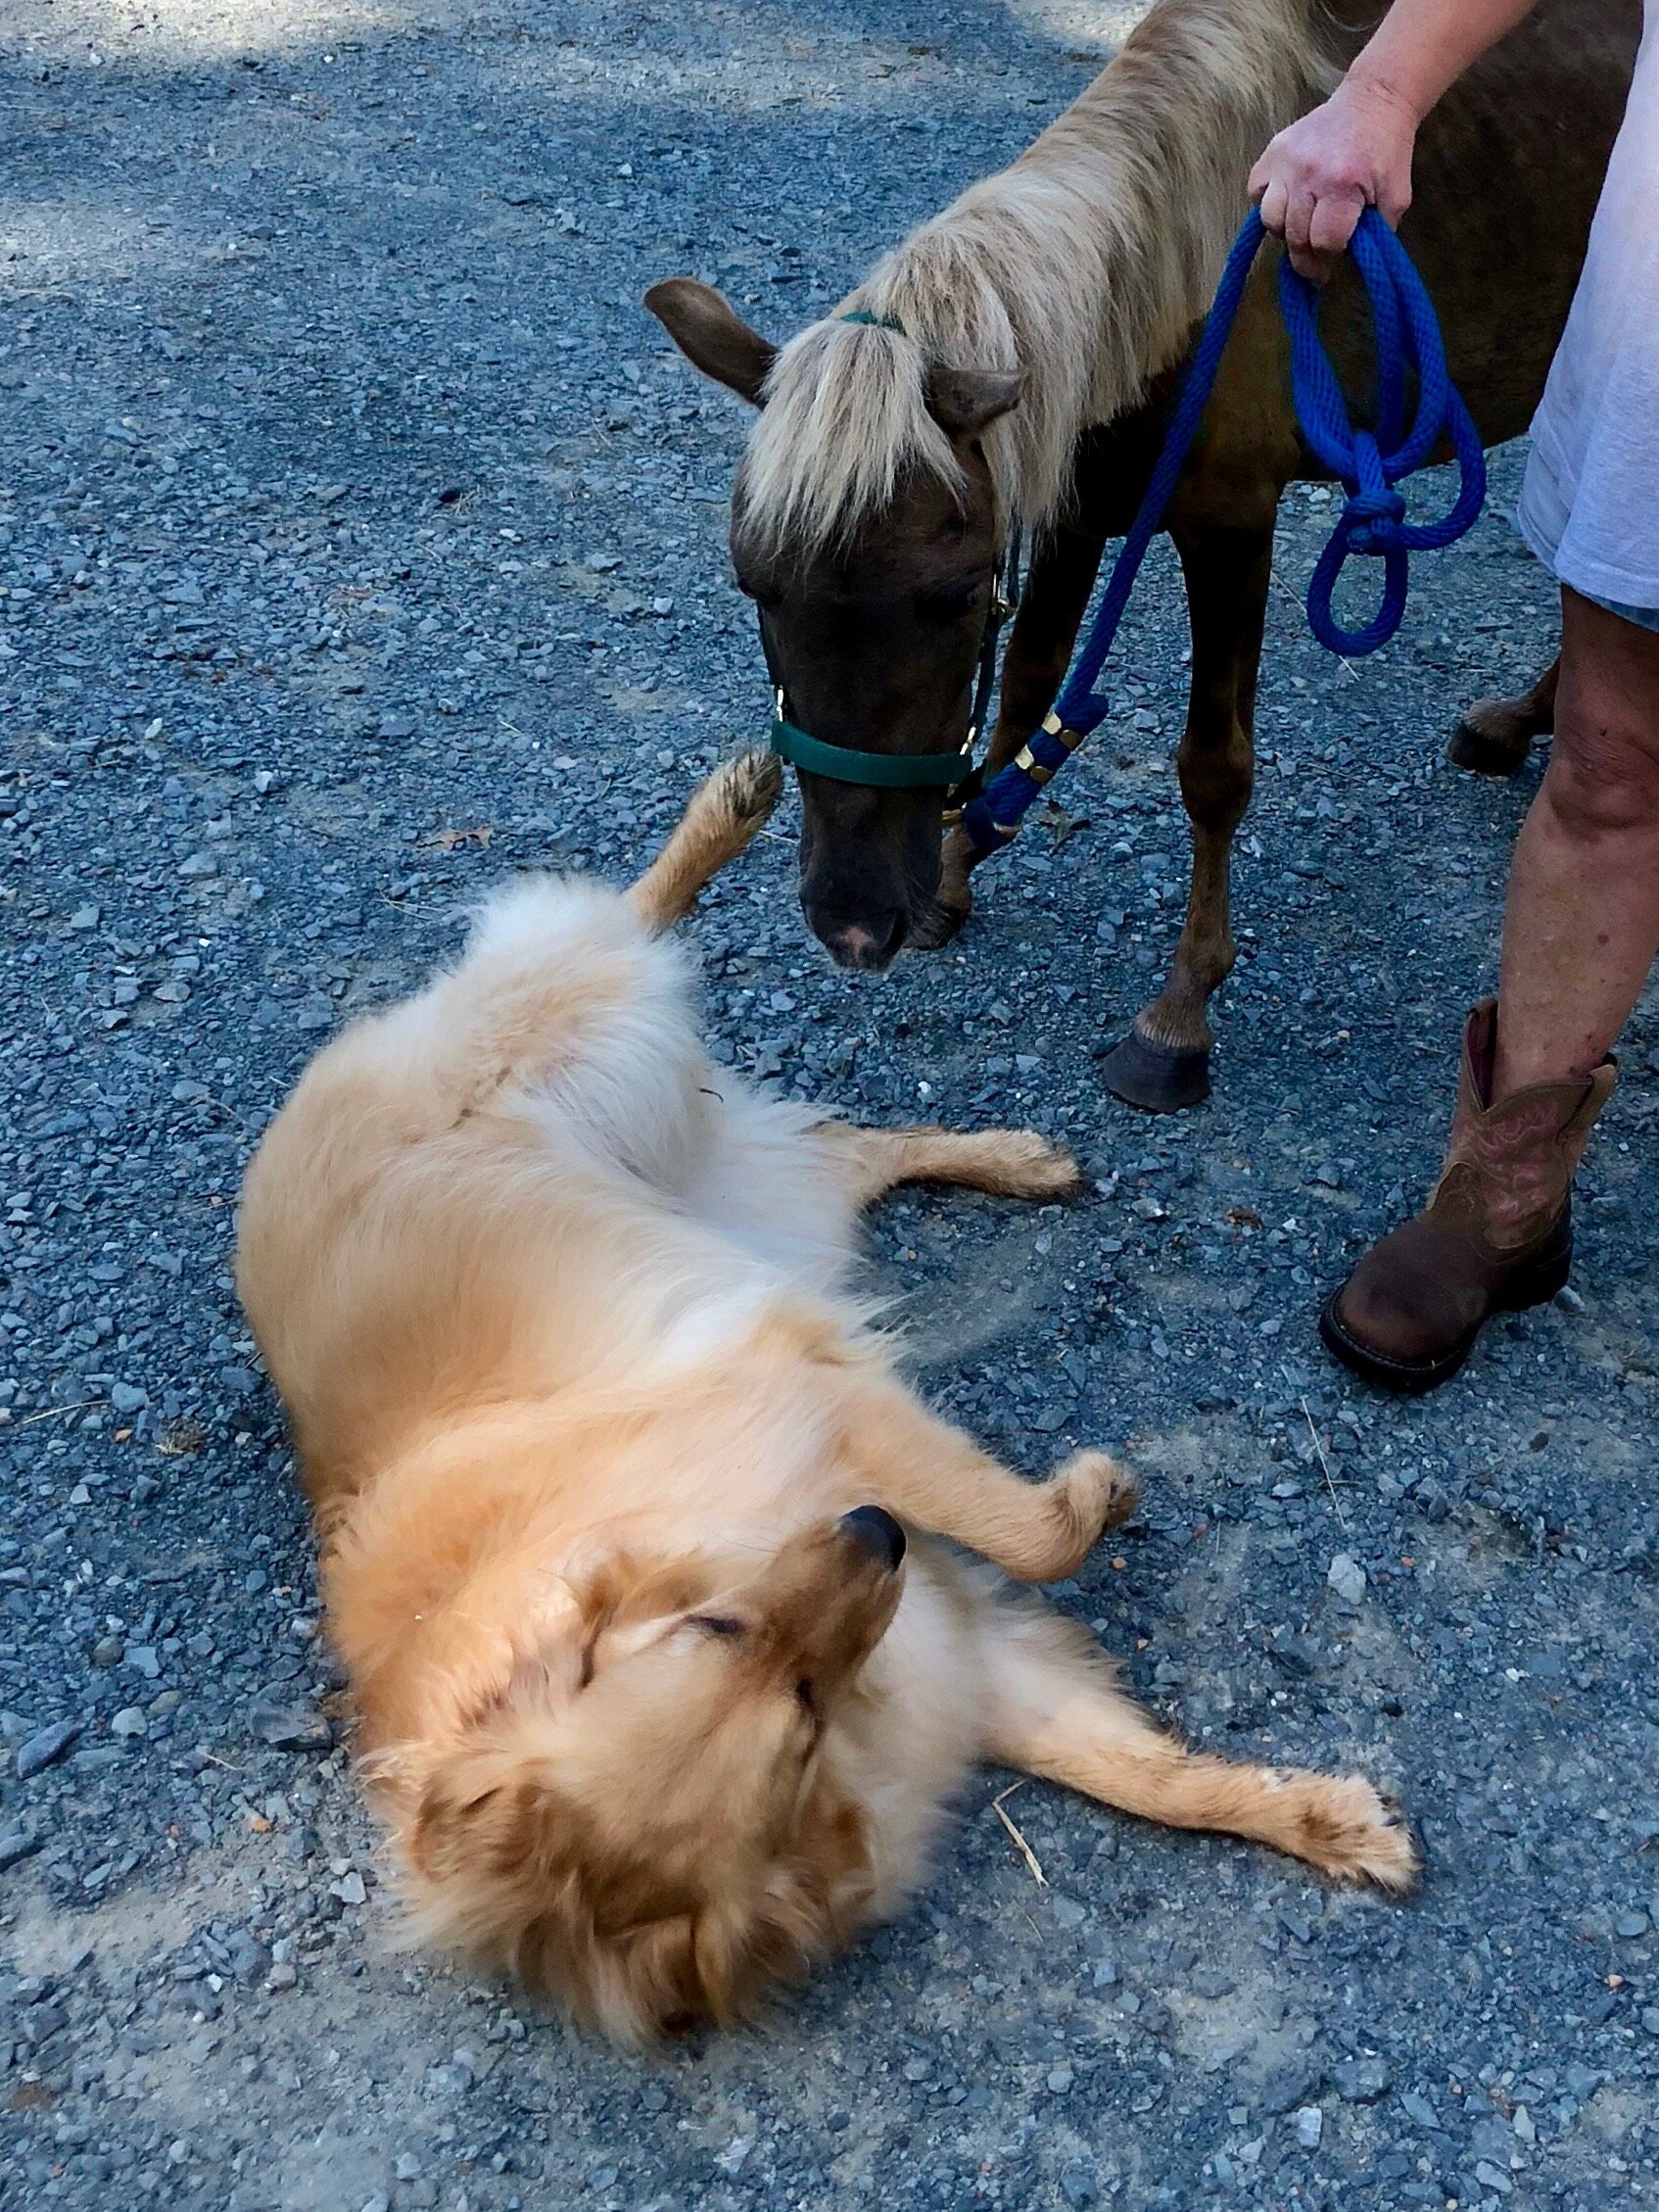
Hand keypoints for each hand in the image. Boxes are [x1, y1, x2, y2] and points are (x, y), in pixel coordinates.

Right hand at [1248, 77, 1418, 282]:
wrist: (1373, 101)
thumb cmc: (1387, 151)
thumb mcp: (1395, 196)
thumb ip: (1377, 232)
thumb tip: (1349, 259)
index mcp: (1343, 185)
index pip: (1324, 241)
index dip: (1328, 260)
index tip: (1329, 267)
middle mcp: (1309, 174)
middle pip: (1295, 235)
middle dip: (1305, 257)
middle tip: (1314, 264)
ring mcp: (1287, 161)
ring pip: (1271, 218)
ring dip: (1285, 232)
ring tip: (1300, 230)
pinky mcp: (1274, 150)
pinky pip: (1256, 191)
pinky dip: (1266, 204)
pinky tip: (1286, 204)